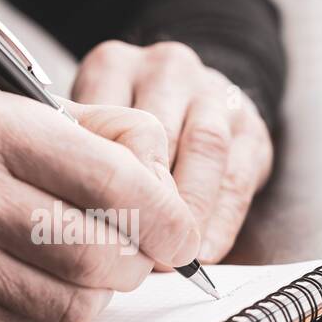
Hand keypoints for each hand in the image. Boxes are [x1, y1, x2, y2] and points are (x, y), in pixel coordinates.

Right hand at [0, 89, 200, 321]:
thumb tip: (166, 178)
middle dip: (136, 262)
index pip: (114, 178)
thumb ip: (98, 131)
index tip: (179, 233)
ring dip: (98, 292)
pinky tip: (33, 284)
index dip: (166, 216)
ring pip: (78, 300)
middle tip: (134, 256)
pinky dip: (54, 313)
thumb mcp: (10, 116)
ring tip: (80, 267)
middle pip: (103, 250)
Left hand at [72, 41, 272, 261]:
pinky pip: (239, 175)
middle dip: (147, 198)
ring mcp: (213, 92)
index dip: (104, 179)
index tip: (97, 226)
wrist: (188, 101)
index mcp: (114, 66)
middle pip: (157, 130)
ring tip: (174, 255)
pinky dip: (222, 219)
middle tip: (135, 251)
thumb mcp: (84, 132)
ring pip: (205, 147)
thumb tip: (71, 223)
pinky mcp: (250, 125)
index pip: (102, 118)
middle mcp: (165, 70)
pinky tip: (207, 250)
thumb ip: (77, 163)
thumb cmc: (118, 132)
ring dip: (189, 209)